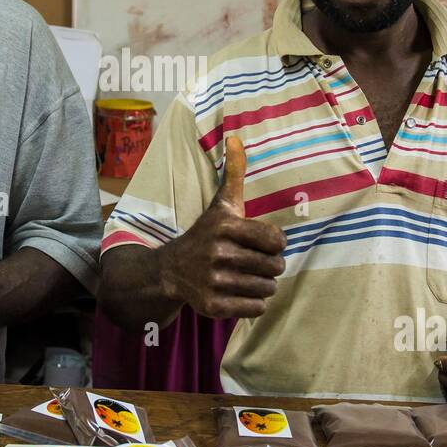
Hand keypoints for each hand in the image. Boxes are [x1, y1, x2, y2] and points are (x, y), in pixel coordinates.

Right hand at [156, 136, 286, 318]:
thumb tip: (236, 137)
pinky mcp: (212, 306)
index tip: (262, 242)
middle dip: (270, 266)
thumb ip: (234, 173)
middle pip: (275, 266)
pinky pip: (256, 309)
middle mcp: (217, 253)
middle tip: (255, 262)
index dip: (275, 242)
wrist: (170, 269)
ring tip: (248, 277)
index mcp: (224, 226)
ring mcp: (213, 282)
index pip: (276, 240)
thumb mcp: (220, 204)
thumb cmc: (206, 234)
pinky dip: (254, 304)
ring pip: (267, 289)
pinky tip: (239, 292)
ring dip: (263, 285)